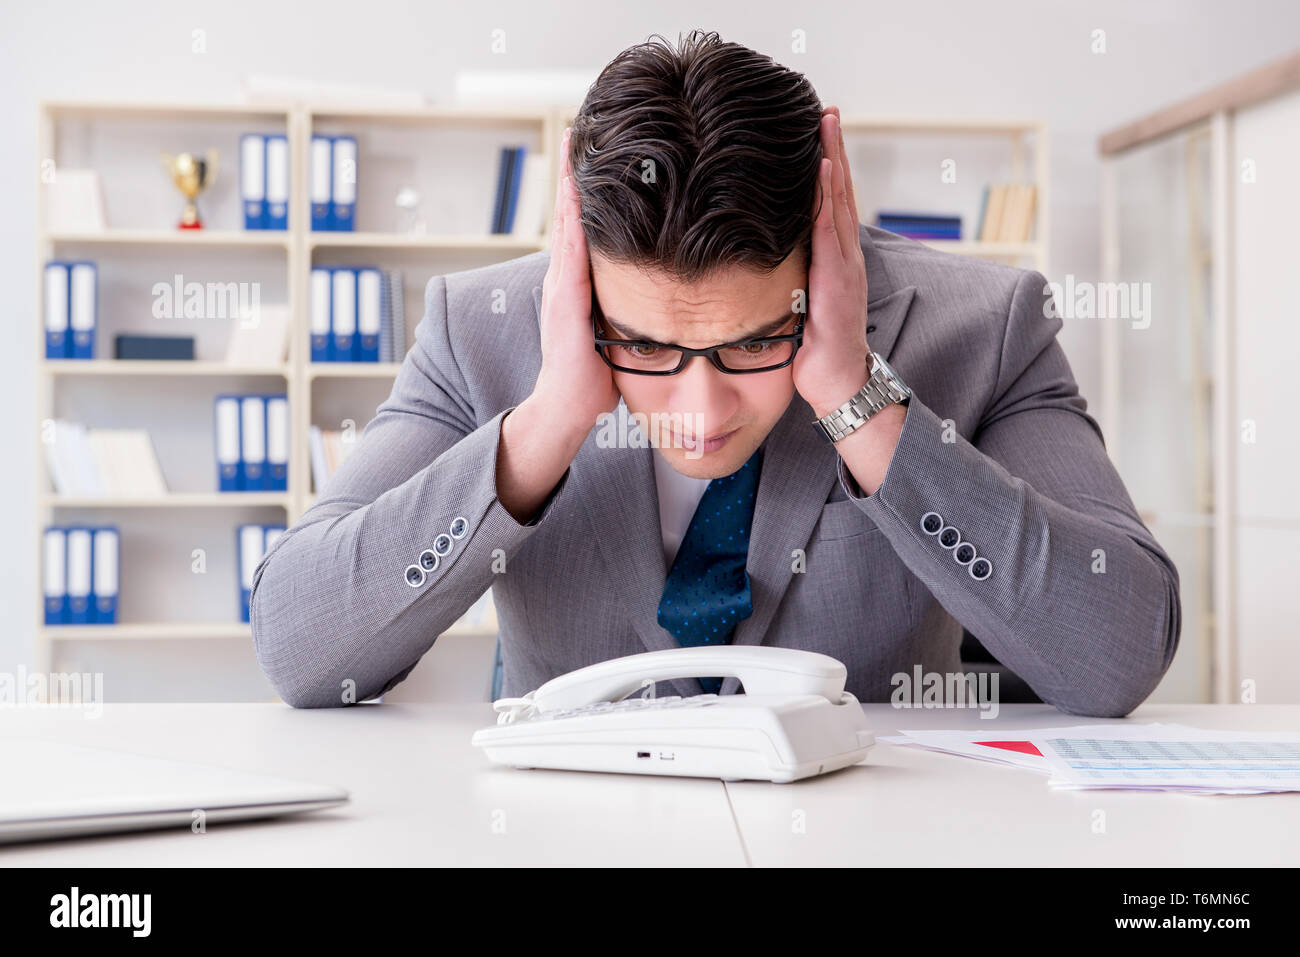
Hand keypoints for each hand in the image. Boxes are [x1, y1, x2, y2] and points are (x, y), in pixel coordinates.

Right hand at [531, 127, 619, 429]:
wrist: (567, 408)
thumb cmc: (592, 377)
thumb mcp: (615, 331)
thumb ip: (627, 307)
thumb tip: (655, 294)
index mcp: (578, 283)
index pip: (583, 226)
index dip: (588, 189)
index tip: (596, 154)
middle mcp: (565, 278)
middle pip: (570, 213)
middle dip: (576, 171)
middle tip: (580, 128)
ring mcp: (561, 287)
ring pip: (567, 224)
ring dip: (572, 185)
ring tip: (577, 146)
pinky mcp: (565, 300)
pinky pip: (569, 251)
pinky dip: (573, 219)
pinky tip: (579, 194)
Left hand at [793, 106, 872, 418]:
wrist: (838, 383)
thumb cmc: (815, 349)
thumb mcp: (797, 303)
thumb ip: (786, 276)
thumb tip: (757, 257)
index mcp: (834, 260)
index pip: (829, 204)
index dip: (826, 167)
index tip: (817, 132)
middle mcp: (844, 256)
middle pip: (838, 193)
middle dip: (833, 150)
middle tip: (826, 111)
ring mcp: (845, 266)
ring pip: (838, 205)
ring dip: (833, 163)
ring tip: (827, 126)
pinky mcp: (839, 280)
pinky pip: (832, 232)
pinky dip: (829, 200)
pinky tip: (824, 172)